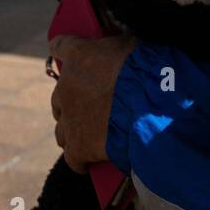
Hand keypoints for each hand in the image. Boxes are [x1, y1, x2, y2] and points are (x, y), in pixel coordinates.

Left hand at [49, 33, 136, 172]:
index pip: (60, 46)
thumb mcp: (134, 46)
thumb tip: (127, 49)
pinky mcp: (78, 146)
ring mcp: (69, 119)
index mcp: (79, 56)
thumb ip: (121, 47)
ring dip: (73, 130)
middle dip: (72, 101)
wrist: (150, 104)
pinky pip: (72, 158)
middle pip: (59, 96)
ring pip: (61, 129)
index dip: (63, 52)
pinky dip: (80, 160)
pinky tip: (88, 163)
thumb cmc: (148, 70)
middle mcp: (66, 87)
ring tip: (90, 135)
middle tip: (90, 106)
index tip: (64, 55)